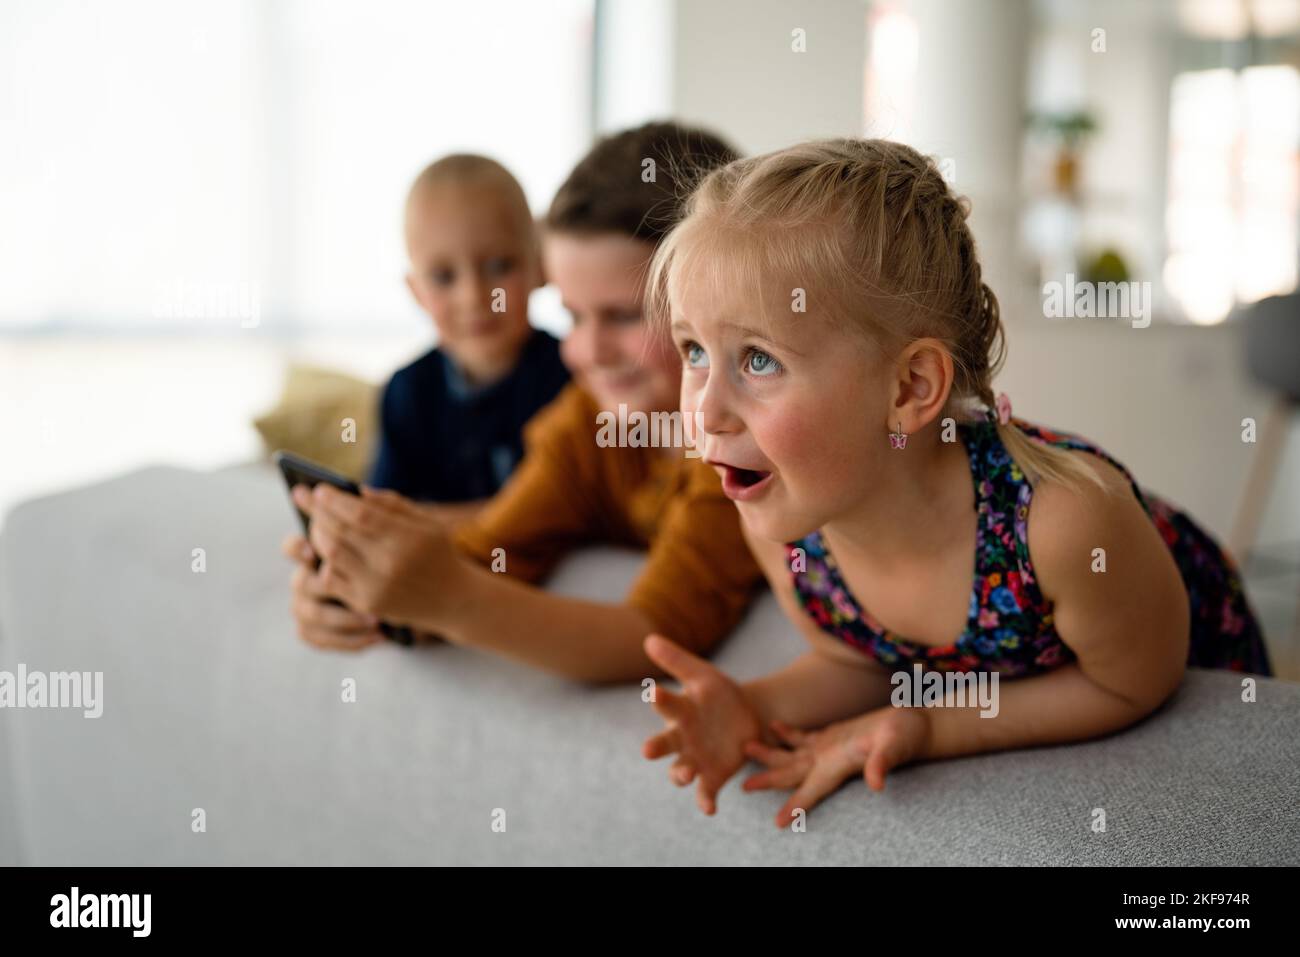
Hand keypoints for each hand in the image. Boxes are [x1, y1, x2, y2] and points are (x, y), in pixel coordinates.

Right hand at [281, 532, 383, 650]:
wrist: (389, 601)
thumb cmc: (379, 567)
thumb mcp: (375, 551)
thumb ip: (364, 537)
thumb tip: (367, 511)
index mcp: (311, 556)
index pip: (292, 547)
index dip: (296, 548)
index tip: (313, 552)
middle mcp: (303, 581)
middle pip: (301, 583)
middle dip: (330, 588)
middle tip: (360, 591)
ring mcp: (304, 608)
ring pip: (312, 615)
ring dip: (345, 619)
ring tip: (376, 620)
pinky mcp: (310, 632)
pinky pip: (322, 640)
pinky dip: (351, 641)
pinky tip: (379, 637)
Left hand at [291, 483, 465, 630]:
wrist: (453, 599)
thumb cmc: (437, 553)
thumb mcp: (426, 523)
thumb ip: (392, 504)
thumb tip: (355, 491)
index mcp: (408, 538)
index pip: (360, 515)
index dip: (334, 500)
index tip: (317, 488)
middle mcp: (390, 564)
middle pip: (338, 533)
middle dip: (316, 513)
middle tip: (304, 498)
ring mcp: (376, 587)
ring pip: (329, 555)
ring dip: (316, 534)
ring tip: (315, 521)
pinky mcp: (366, 604)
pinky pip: (331, 578)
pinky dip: (323, 560)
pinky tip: (325, 548)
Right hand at [641, 634, 762, 814]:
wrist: (748, 717)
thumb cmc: (718, 694)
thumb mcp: (703, 674)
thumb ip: (677, 660)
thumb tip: (648, 638)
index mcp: (681, 710)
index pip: (666, 705)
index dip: (660, 700)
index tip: (653, 692)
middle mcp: (683, 738)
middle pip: (665, 743)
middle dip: (656, 747)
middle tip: (648, 750)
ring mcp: (696, 758)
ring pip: (681, 770)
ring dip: (679, 774)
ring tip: (683, 777)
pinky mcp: (713, 776)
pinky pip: (705, 791)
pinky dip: (704, 801)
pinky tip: (709, 810)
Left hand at [742, 707, 930, 827]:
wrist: (916, 725)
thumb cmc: (906, 736)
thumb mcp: (894, 748)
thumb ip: (882, 763)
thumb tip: (876, 785)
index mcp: (840, 767)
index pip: (812, 792)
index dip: (795, 807)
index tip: (777, 824)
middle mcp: (830, 761)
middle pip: (793, 775)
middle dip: (769, 781)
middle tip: (743, 787)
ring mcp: (830, 749)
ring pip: (792, 755)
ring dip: (770, 753)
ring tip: (747, 747)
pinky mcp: (834, 735)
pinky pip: (804, 736)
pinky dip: (787, 733)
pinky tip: (773, 726)